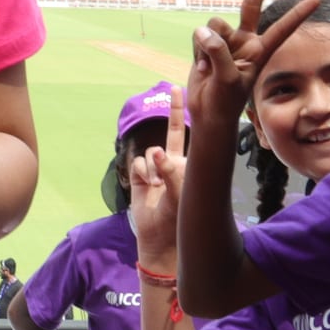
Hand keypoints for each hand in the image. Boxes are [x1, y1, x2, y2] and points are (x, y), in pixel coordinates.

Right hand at [130, 91, 186, 272]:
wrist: (161, 238)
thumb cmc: (178, 216)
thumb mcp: (181, 193)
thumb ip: (171, 171)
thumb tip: (157, 152)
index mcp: (187, 165)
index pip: (190, 136)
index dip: (189, 116)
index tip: (191, 95)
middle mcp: (172, 162)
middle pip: (171, 131)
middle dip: (173, 111)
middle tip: (175, 90)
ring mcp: (155, 169)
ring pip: (150, 152)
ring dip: (153, 167)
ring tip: (158, 186)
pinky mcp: (139, 177)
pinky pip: (138, 164)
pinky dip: (142, 173)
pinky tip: (147, 186)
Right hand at [188, 0, 320, 123]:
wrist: (208, 113)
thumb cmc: (225, 102)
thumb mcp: (227, 79)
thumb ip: (218, 52)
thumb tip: (203, 30)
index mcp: (260, 50)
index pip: (283, 28)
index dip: (298, 13)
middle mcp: (245, 40)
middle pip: (252, 2)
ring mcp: (227, 41)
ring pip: (213, 25)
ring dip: (207, 45)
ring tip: (210, 67)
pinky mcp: (207, 44)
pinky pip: (198, 35)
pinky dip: (196, 50)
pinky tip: (202, 66)